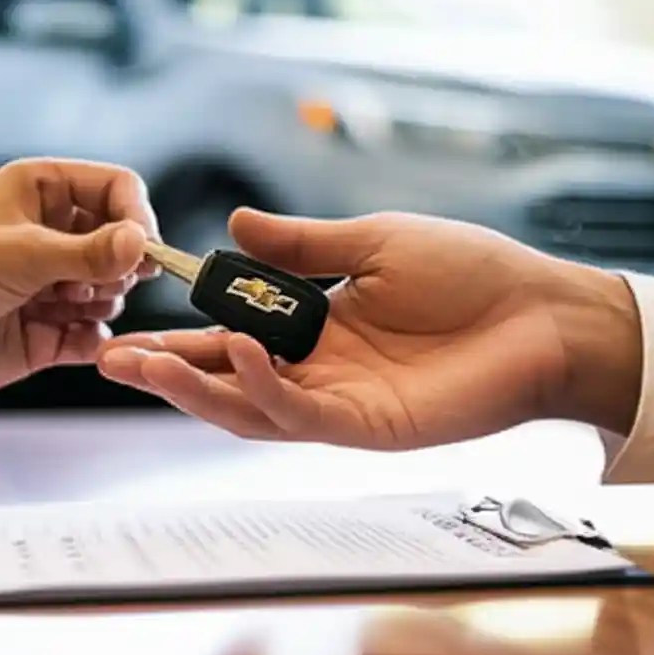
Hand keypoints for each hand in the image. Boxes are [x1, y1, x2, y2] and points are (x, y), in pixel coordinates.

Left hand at [0, 158, 159, 415]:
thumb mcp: (16, 254)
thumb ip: (87, 252)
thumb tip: (143, 244)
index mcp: (39, 191)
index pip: (116, 188)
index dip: (136, 216)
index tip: (144, 250)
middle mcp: (49, 235)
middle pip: (123, 243)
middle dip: (119, 266)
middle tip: (94, 282)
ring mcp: (50, 285)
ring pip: (114, 291)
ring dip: (102, 302)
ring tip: (64, 306)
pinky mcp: (47, 333)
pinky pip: (95, 335)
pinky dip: (93, 340)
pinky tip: (72, 339)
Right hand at [98, 208, 641, 449]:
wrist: (544, 311)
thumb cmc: (472, 274)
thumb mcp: (373, 242)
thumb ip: (302, 246)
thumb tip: (232, 228)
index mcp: (318, 331)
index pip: (230, 341)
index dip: (178, 340)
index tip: (127, 329)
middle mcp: (320, 375)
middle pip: (225, 384)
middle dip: (165, 375)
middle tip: (109, 359)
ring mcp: (342, 405)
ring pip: (249, 410)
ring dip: (194, 389)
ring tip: (142, 364)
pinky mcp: (370, 426)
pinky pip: (301, 415)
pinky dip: (264, 388)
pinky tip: (238, 353)